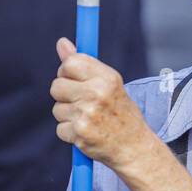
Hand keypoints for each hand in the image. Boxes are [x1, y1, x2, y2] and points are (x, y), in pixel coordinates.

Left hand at [50, 38, 150, 172]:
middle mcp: (97, 93)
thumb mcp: (109, 84)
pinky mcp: (79, 133)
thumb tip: (61, 43)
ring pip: (57, 108)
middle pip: (56, 86)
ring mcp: (87, 114)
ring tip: (88, 119)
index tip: (72, 78)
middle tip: (81, 101)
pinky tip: (86, 132)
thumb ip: (84, 64)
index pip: (70, 63)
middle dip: (64, 94)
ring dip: (68, 115)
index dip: (67, 71)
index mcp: (107, 78)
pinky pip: (60, 128)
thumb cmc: (121, 112)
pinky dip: (69, 133)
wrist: (135, 148)